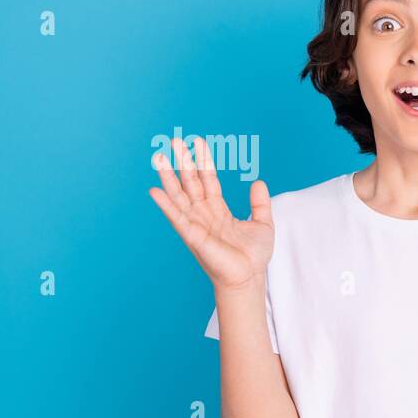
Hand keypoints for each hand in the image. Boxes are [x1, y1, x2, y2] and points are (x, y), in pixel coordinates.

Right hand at [148, 136, 273, 290]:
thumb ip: (259, 202)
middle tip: (174, 140)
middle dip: (183, 161)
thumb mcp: (262, 223)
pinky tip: (154, 190)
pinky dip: (165, 204)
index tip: (198, 142)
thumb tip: (258, 181)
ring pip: (179, 195)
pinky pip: (176, 217)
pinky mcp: (192, 236)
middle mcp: (203, 213)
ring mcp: (196, 223)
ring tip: (158, 157)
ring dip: (168, 177)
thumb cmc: (254, 255)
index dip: (203, 161)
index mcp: (218, 209)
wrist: (250, 277)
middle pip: (190, 182)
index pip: (208, 179)